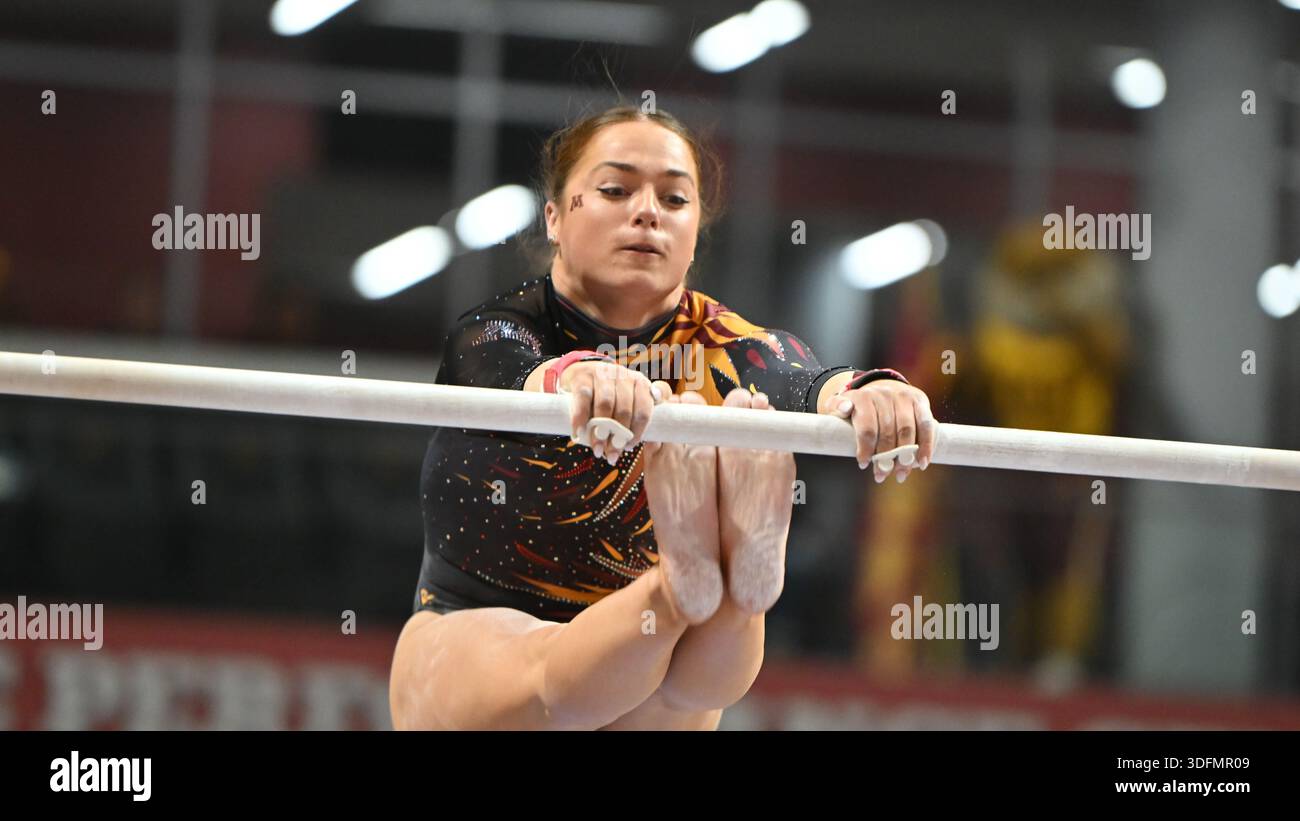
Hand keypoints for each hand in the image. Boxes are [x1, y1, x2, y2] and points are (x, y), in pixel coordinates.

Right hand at [560, 360, 666, 464]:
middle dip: (618, 436)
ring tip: (597, 450)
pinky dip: (580, 418)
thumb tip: (628, 446)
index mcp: (639, 383)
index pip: (643, 411)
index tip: (628, 448)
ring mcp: (602, 374)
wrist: (579, 373)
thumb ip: (634, 417)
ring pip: (605, 404)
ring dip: (600, 431)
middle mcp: (623, 376)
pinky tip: (579, 433)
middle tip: (611, 455)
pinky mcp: (582, 377)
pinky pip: (583, 399)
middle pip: (624, 410)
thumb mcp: (625, 400)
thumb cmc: (606, 394)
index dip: (637, 432)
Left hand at [820, 379, 937, 482]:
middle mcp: (884, 394)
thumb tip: (845, 409)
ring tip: (901, 474)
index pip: (866, 427)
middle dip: (886, 458)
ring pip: (907, 430)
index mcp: (863, 397)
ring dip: (905, 456)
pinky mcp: (920, 401)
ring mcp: (904, 397)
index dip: (866, 448)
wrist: (880, 390)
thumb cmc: (858, 407)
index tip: (864, 464)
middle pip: (888, 431)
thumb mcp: (840, 405)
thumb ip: (837, 407)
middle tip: (882, 475)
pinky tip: (921, 463)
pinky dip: (926, 445)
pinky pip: (926, 425)